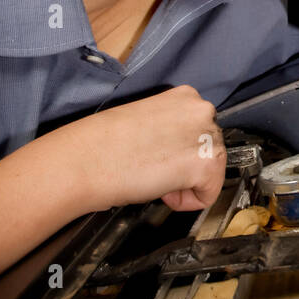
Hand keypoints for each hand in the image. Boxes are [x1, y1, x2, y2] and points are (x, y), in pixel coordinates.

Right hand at [69, 85, 226, 211]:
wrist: (85, 161)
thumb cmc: (103, 143)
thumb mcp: (147, 120)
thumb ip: (172, 127)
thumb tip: (179, 146)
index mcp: (186, 96)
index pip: (200, 128)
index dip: (179, 148)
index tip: (161, 155)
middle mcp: (202, 111)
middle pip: (210, 148)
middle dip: (185, 164)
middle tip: (155, 169)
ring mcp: (207, 136)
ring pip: (213, 170)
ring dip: (186, 182)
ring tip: (155, 179)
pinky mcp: (205, 165)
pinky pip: (209, 194)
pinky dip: (187, 202)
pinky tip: (163, 193)